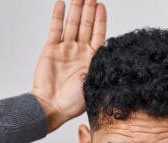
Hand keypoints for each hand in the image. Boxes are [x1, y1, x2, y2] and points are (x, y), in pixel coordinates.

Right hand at [31, 0, 106, 132]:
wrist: (52, 106)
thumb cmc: (73, 102)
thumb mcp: (95, 84)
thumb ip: (101, 68)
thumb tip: (116, 59)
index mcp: (92, 60)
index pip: (98, 35)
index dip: (100, 20)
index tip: (102, 6)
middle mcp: (79, 52)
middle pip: (86, 25)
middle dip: (89, 9)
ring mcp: (65, 49)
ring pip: (72, 24)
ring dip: (76, 9)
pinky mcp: (51, 49)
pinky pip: (55, 29)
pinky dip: (58, 16)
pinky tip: (61, 4)